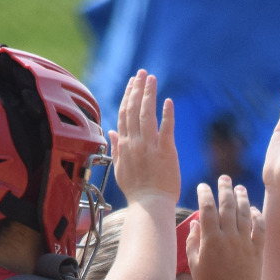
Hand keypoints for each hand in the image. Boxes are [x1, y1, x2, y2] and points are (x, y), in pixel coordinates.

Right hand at [108, 70, 180, 208]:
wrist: (150, 206)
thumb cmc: (137, 190)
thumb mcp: (121, 169)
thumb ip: (117, 148)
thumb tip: (112, 132)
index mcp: (125, 145)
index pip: (124, 114)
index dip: (128, 96)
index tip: (132, 83)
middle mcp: (135, 143)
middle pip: (134, 110)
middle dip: (137, 88)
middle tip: (142, 73)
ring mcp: (150, 147)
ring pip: (147, 115)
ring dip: (149, 94)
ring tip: (152, 78)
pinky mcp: (166, 152)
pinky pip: (166, 129)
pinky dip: (166, 114)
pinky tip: (167, 101)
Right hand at [189, 177, 262, 279]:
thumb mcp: (195, 265)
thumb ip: (193, 241)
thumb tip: (196, 222)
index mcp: (211, 240)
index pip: (207, 209)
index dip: (205, 194)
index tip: (203, 186)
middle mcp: (229, 237)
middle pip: (227, 206)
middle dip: (225, 188)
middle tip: (224, 178)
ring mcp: (245, 243)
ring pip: (245, 213)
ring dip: (242, 198)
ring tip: (239, 188)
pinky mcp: (258, 250)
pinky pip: (260, 228)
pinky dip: (257, 216)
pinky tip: (253, 209)